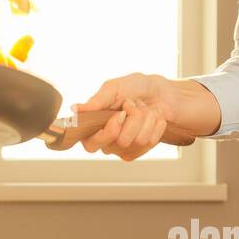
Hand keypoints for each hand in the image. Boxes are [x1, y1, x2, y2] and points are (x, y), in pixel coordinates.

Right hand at [58, 73, 217, 161]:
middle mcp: (104, 139)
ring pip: (134, 142)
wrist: (164, 93)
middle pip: (113, 145)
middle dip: (131, 121)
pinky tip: (154, 118)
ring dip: (144, 119)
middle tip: (133, 106)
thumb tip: (74, 110)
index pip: (89, 143)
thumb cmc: (137, 88)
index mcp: (93, 124)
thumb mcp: (115, 87)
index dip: (107, 131)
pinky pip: (148, 144)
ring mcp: (122, 147)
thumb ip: (97, 100)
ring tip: (144, 109)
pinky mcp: (139, 150)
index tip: (120, 114)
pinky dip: (155, 126)